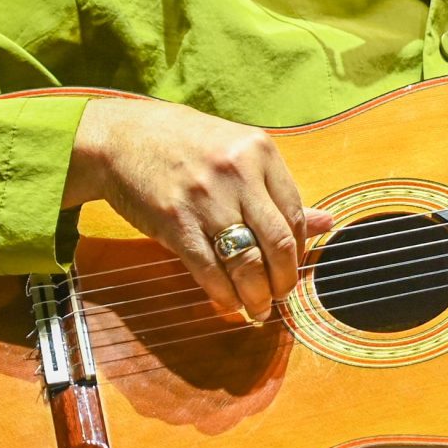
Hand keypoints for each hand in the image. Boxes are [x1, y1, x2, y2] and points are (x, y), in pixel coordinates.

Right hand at [66, 99, 335, 324]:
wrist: (122, 138)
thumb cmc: (184, 144)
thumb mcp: (237, 154)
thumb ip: (278, 191)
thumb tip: (326, 223)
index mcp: (260, 151)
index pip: (294, 213)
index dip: (299, 250)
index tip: (292, 268)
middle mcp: (237, 172)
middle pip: (278, 242)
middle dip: (283, 281)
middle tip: (279, 297)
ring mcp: (205, 197)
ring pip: (246, 261)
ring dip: (256, 295)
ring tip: (257, 309)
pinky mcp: (175, 221)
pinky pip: (208, 269)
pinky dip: (223, 294)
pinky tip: (229, 303)